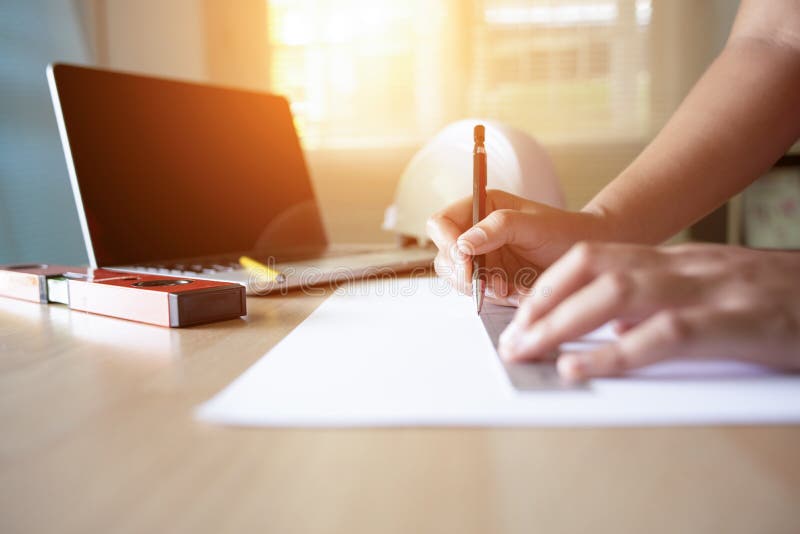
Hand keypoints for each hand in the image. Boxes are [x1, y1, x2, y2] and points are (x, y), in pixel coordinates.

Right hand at [426, 190, 609, 304]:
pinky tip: (517, 292)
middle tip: (490, 283)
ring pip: (459, 280)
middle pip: (444, 257)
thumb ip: (497, 228)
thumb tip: (463, 244)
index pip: (441, 224)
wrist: (587, 253)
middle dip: (464, 274)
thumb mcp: (534, 224)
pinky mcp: (491, 281)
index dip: (447, 243)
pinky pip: (480, 295)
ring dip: (482, 289)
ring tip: (510, 287)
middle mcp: (475, 233)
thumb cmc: (564, 231)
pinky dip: (496, 298)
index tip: (466, 261)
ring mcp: (481, 259)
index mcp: (480, 208)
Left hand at [499, 242, 799, 379]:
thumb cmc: (776, 297)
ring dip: (563, 324)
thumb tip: (612, 327)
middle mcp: (685, 266)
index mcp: (675, 259)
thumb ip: (661, 300)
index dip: (549, 285)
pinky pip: (663, 334)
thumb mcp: (711, 287)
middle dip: (543, 305)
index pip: (593, 257)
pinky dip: (614, 353)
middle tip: (512, 341)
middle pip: (593, 271)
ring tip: (529, 351)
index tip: (522, 315)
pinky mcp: (737, 321)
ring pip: (617, 293)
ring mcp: (711, 290)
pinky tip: (579, 368)